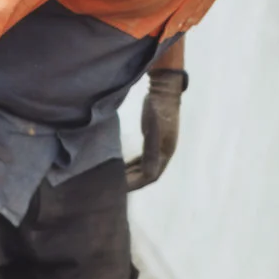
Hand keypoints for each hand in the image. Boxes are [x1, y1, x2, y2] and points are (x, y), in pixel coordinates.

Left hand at [125, 69, 185, 191]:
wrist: (164, 90)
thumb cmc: (159, 105)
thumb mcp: (154, 124)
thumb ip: (151, 145)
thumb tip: (148, 170)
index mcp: (166, 151)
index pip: (150, 175)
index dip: (136, 183)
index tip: (120, 187)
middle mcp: (164, 152)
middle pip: (146, 175)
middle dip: (131, 182)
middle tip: (112, 187)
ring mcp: (159, 147)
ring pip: (143, 168)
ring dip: (130, 175)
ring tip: (113, 181)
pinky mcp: (152, 142)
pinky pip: (141, 160)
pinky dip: (130, 166)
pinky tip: (119, 168)